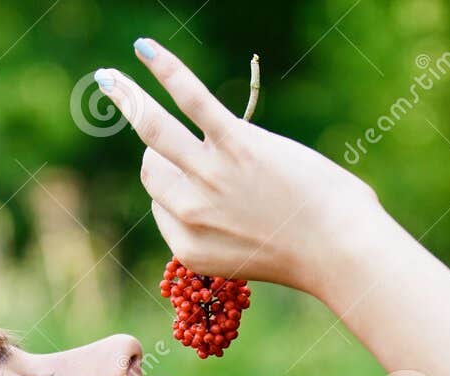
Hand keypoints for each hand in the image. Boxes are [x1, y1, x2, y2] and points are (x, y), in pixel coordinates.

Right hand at [96, 41, 381, 296]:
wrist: (340, 248)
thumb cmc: (308, 252)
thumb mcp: (248, 253)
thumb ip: (219, 226)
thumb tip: (205, 185)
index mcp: (189, 248)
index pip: (163, 204)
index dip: (180, 190)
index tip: (205, 189)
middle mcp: (192, 213)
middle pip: (154, 169)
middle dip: (164, 154)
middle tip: (180, 144)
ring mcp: (211, 176)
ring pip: (155, 131)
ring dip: (128, 99)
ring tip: (109, 79)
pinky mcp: (236, 145)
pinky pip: (191, 99)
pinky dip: (166, 70)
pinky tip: (145, 50)